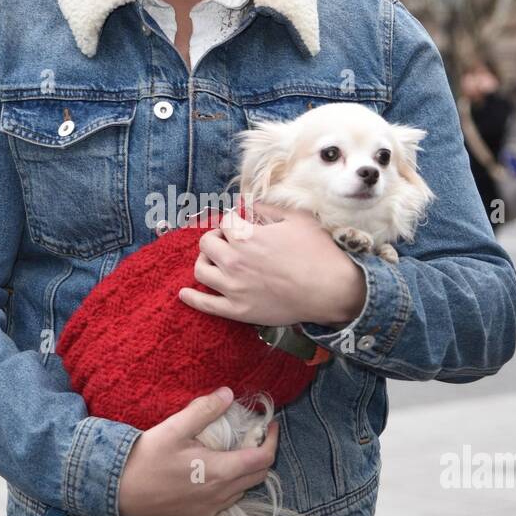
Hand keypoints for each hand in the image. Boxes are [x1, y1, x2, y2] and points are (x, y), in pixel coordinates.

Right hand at [117, 387, 279, 515]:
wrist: (119, 490)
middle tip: (255, 435)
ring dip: (247, 470)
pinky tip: (215, 470)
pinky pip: (227, 500)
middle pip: (258, 475)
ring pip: (243, 489)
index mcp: (220, 472)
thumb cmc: (146, 458)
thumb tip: (229, 393)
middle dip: (263, 454)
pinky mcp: (198, 515)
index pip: (262, 459)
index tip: (270, 425)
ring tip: (236, 450)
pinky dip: (232, 484)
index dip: (272, 440)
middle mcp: (220, 495)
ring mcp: (210, 508)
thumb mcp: (175, 428)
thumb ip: (205, 410)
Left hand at [178, 201, 365, 326]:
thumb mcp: (297, 218)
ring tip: (215, 261)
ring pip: (201, 271)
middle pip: (206, 244)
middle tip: (228, 242)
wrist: (330, 289)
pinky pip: (206, 305)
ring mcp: (234, 288)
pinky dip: (192, 298)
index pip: (224, 222)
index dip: (232, 222)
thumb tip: (250, 204)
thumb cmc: (317, 252)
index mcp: (246, 236)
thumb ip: (268, 209)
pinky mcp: (238, 310)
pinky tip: (184, 293)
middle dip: (216, 239)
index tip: (240, 225)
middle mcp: (234, 260)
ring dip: (205, 262)